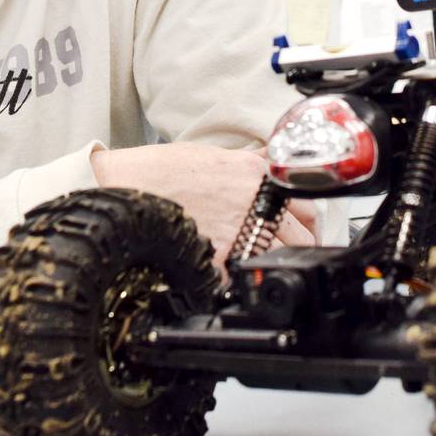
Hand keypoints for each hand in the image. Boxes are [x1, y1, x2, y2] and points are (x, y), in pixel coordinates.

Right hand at [90, 144, 315, 264]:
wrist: (124, 186)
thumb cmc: (160, 170)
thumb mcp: (213, 156)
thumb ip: (246, 165)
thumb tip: (265, 164)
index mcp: (254, 173)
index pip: (305, 202)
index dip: (310, 222)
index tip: (308, 231)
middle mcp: (253, 199)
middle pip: (302, 234)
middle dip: (304, 246)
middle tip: (299, 256)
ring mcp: (238, 229)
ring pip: (280, 256)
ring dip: (277, 264)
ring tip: (270, 270)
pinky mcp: (219, 255)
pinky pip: (245, 275)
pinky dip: (243, 280)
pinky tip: (238, 279)